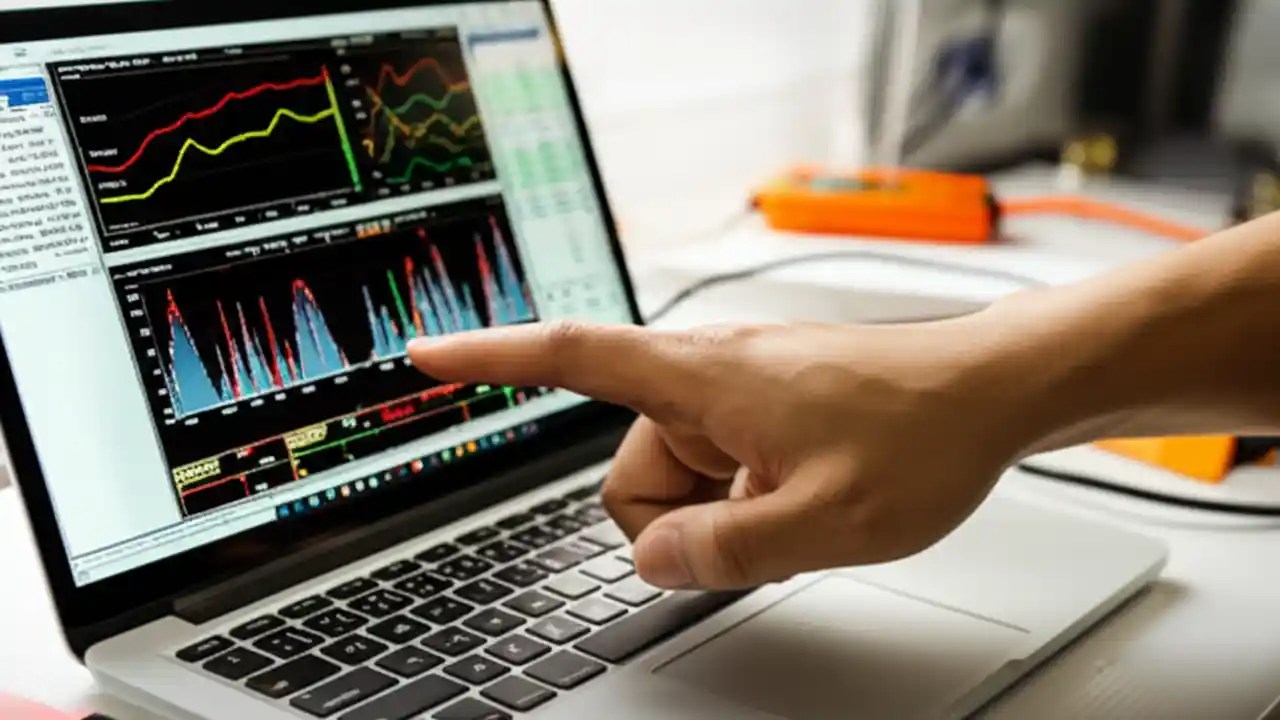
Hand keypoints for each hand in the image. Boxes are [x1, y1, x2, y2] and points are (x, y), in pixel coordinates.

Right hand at [408, 316, 1043, 590]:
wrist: (992, 390)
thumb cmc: (920, 433)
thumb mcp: (817, 524)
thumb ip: (720, 550)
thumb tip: (653, 559)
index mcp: (700, 379)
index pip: (571, 355)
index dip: (491, 358)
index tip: (429, 353)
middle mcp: (707, 373)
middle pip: (632, 470)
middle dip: (683, 522)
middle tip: (765, 527)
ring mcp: (735, 389)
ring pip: (679, 477)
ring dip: (723, 512)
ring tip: (800, 507)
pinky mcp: (761, 402)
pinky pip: (717, 463)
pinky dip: (745, 495)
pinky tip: (802, 497)